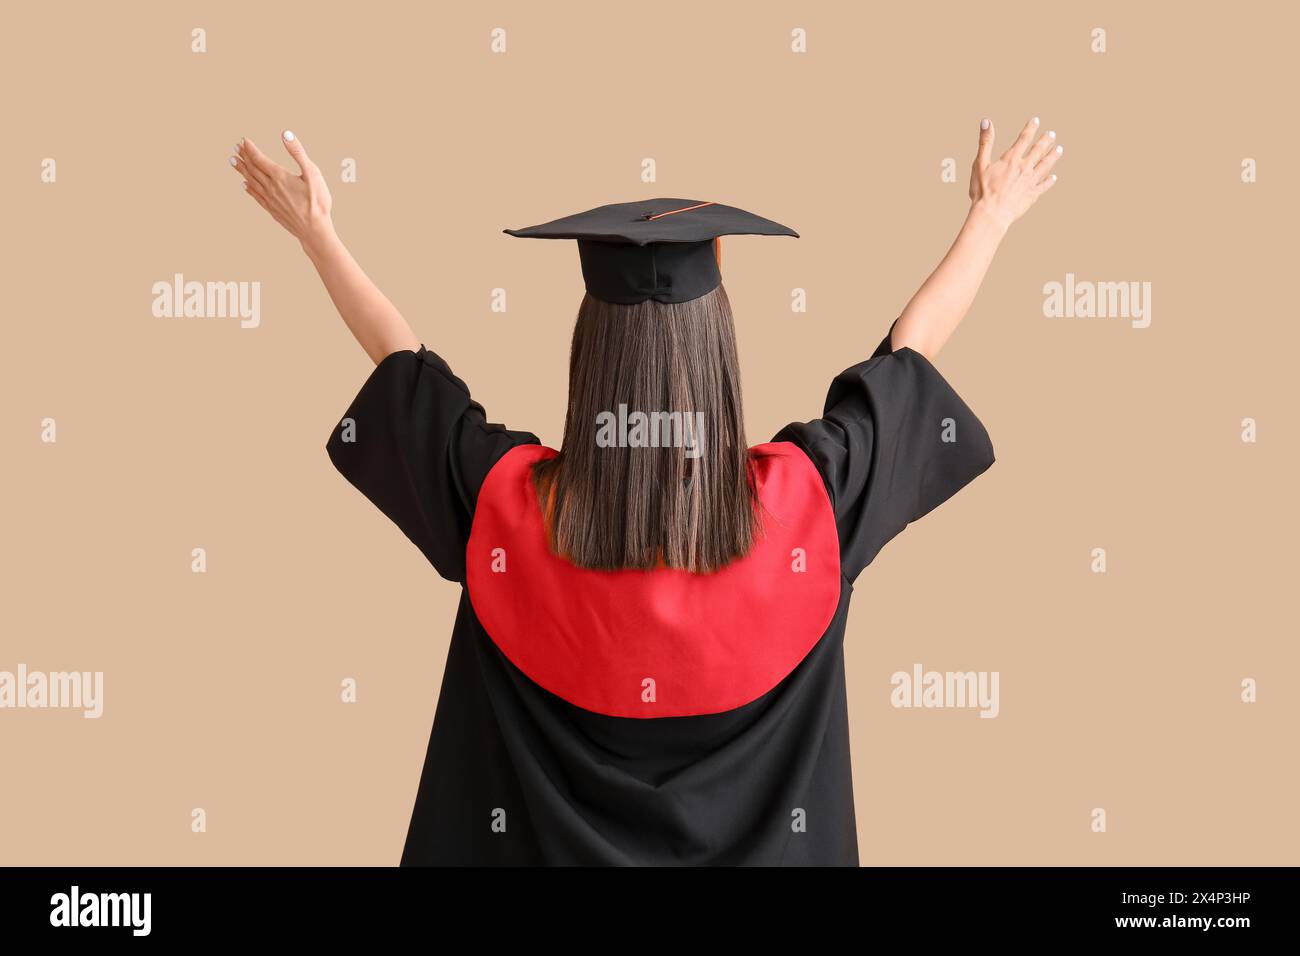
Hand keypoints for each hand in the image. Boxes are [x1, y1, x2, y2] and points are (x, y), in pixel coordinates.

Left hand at [230, 130, 333, 250]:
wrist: (314, 230)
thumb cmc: (317, 202)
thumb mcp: (312, 173)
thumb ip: (298, 152)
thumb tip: (285, 134)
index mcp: (279, 176)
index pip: (259, 159)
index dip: (250, 148)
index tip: (243, 140)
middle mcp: (270, 187)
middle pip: (252, 169)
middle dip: (243, 157)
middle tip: (235, 148)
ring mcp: (270, 199)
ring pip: (251, 181)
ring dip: (242, 170)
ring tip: (233, 161)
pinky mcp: (272, 210)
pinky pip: (256, 196)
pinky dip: (249, 188)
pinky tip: (245, 185)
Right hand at [968, 116, 1060, 229]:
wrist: (992, 214)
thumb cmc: (983, 190)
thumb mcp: (979, 164)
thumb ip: (985, 142)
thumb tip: (986, 121)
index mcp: (1011, 160)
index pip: (1024, 139)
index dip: (1030, 128)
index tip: (1036, 120)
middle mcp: (1024, 168)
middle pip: (1038, 150)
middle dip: (1046, 141)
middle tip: (1052, 134)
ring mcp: (1030, 182)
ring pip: (1045, 166)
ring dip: (1053, 157)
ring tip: (1059, 150)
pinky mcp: (1032, 195)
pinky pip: (1043, 186)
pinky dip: (1049, 181)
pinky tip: (1054, 178)